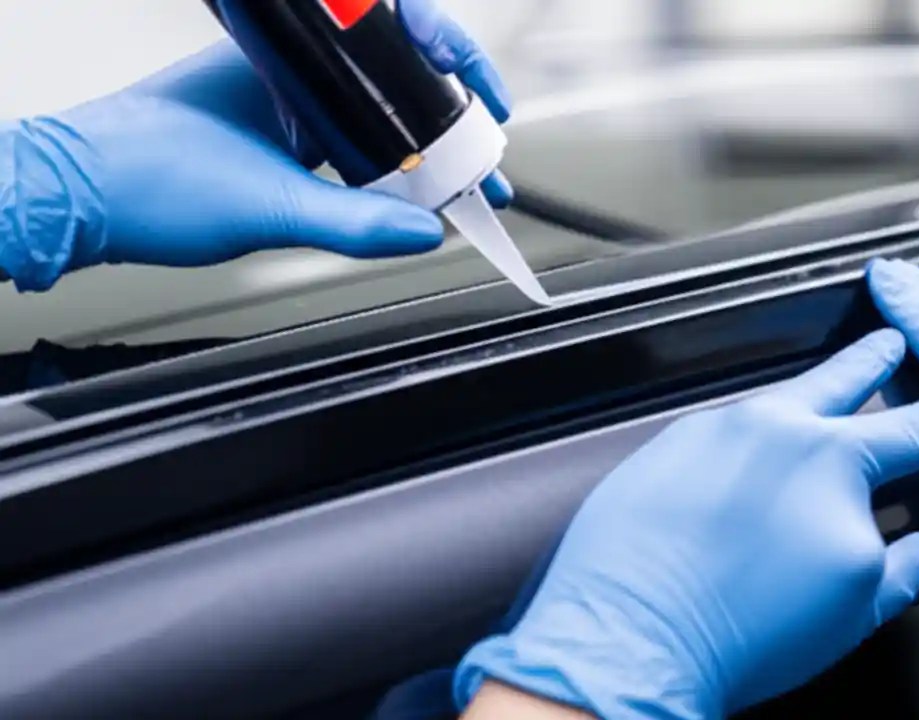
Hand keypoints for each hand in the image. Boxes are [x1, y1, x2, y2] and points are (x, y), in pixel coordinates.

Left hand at [0, 3, 511, 291]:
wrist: (71, 199)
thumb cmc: (143, 177)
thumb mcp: (270, 207)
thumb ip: (356, 223)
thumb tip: (424, 233)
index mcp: (295, 69)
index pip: (401, 71)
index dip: (457, 100)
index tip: (491, 135)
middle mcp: (290, 80)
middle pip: (393, 101)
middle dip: (446, 140)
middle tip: (483, 182)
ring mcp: (276, 107)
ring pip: (368, 125)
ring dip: (411, 159)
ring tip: (454, 194)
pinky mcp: (262, 136)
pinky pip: (338, 147)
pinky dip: (373, 171)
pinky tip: (394, 196)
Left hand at [453, 330, 918, 717]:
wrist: (631, 638)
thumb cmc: (745, 631)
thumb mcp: (853, 607)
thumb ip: (902, 565)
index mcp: (835, 460)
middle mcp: (774, 428)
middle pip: (842, 378)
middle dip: (875, 358)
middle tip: (894, 340)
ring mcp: (713, 431)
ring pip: (775, 401)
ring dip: (804, 398)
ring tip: (820, 399)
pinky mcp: (664, 447)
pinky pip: (720, 430)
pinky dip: (744, 440)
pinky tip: (743, 462)